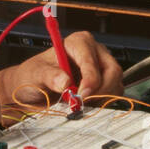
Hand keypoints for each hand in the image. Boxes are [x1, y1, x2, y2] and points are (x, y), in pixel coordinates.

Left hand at [0, 30, 123, 108]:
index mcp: (78, 42)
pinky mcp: (104, 83)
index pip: (92, 60)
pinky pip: (114, 94)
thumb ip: (50, 75)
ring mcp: (101, 68)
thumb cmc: (34, 75)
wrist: (33, 89)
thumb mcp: (36, 73)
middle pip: (112, 71)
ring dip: (102, 98)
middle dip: (101, 90)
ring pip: (116, 84)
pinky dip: (104, 103)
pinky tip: (88, 106)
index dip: (90, 78)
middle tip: (84, 103)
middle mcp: (94, 52)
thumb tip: (65, 82)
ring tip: (82, 105)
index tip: (82, 94)